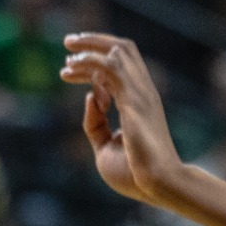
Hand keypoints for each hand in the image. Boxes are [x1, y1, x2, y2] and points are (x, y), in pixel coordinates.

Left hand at [60, 33, 186, 203]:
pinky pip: (111, 68)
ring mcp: (140, 93)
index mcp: (140, 102)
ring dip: (90, 46)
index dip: (96, 62)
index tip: (71, 67)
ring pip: (118, 52)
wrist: (157, 184)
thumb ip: (95, 123)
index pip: (122, 67)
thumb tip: (89, 96)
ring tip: (68, 48)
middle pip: (124, 49)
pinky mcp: (133, 99)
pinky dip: (91, 63)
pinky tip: (72, 68)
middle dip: (95, 41)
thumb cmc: (134, 174)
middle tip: (68, 42)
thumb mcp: (104, 147)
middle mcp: (143, 91)